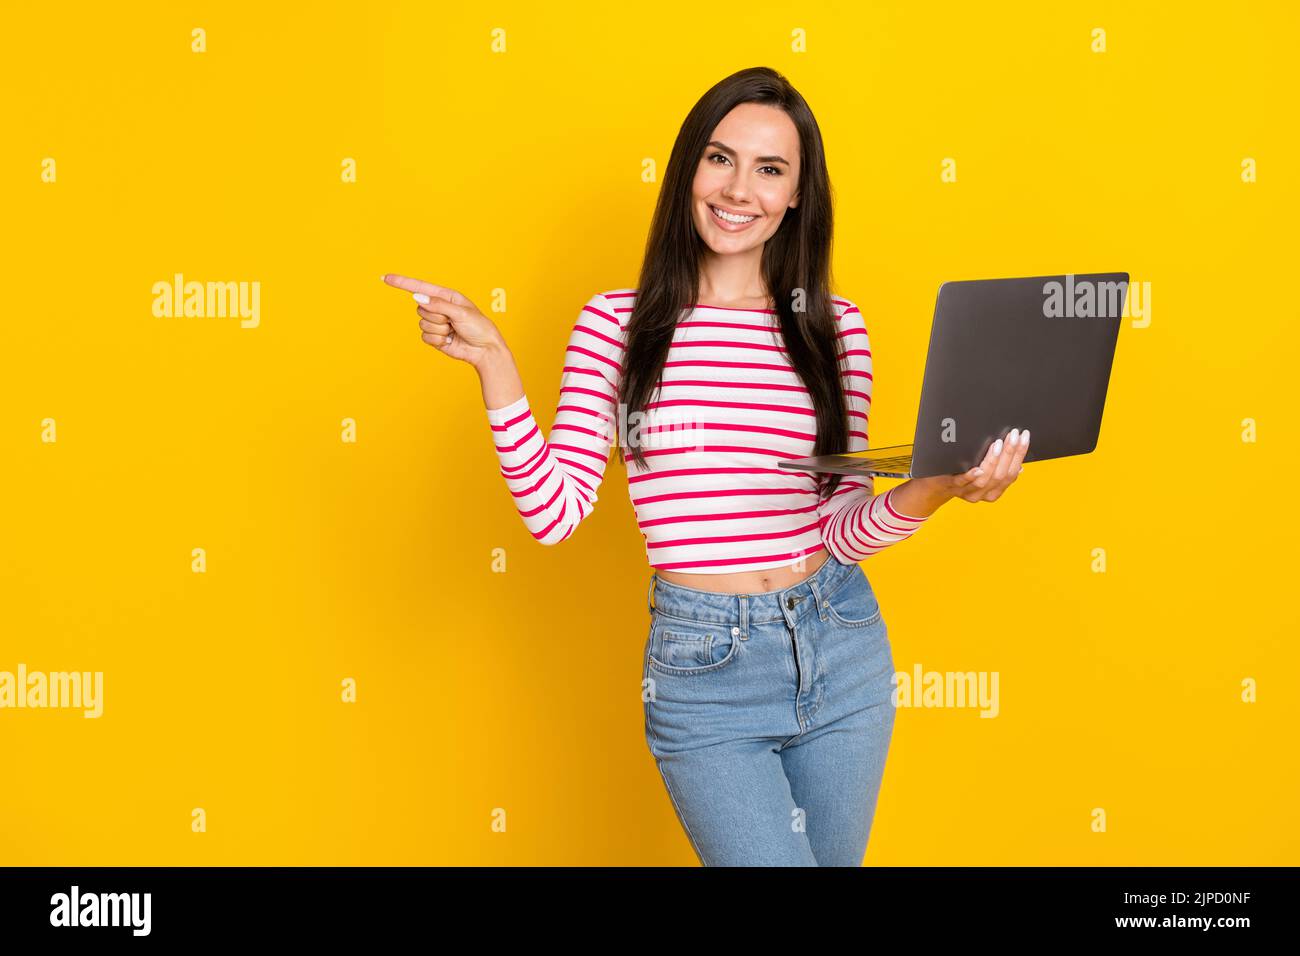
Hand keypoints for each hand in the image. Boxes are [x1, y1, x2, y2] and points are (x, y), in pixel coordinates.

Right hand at [381, 273, 506, 367]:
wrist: (484, 350)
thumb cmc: (479, 327)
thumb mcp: (461, 312)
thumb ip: (438, 305)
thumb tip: (417, 298)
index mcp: (446, 296)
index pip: (420, 287)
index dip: (402, 283)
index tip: (386, 278)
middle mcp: (439, 308)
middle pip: (421, 308)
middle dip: (437, 317)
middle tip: (453, 322)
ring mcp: (436, 323)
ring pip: (422, 323)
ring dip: (438, 329)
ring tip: (453, 331)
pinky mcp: (435, 337)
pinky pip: (425, 336)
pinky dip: (437, 340)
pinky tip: (450, 340)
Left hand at [915, 428, 1030, 503]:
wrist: (935, 485)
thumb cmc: (961, 473)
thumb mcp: (983, 473)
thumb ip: (998, 469)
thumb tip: (1019, 464)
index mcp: (994, 491)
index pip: (1011, 474)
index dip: (1019, 455)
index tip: (1024, 437)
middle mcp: (982, 494)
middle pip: (1001, 475)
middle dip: (1010, 454)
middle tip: (1014, 435)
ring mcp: (966, 491)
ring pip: (985, 479)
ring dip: (993, 461)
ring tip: (998, 443)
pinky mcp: (951, 485)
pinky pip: (963, 482)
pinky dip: (972, 475)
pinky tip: (978, 469)